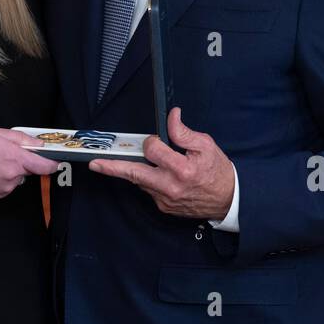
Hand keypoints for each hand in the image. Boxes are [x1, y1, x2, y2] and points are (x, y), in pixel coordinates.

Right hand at [0, 126, 59, 201]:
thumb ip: (18, 137)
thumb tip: (35, 143)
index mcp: (15, 158)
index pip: (45, 165)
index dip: (53, 162)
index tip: (56, 159)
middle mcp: (13, 176)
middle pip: (29, 169)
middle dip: (22, 161)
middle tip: (5, 152)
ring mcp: (5, 188)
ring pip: (16, 176)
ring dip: (9, 169)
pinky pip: (5, 184)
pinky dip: (0, 177)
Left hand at [89, 107, 235, 220]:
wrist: (228, 200)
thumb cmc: (217, 172)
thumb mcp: (206, 145)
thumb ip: (184, 132)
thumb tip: (171, 116)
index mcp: (183, 170)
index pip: (154, 151)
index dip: (152, 141)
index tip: (155, 139)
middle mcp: (171, 187)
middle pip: (135, 173)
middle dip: (112, 167)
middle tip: (95, 163)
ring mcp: (165, 200)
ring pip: (139, 181)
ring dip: (135, 169)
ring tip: (129, 162)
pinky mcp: (163, 207)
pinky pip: (148, 189)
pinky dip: (148, 179)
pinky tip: (158, 173)